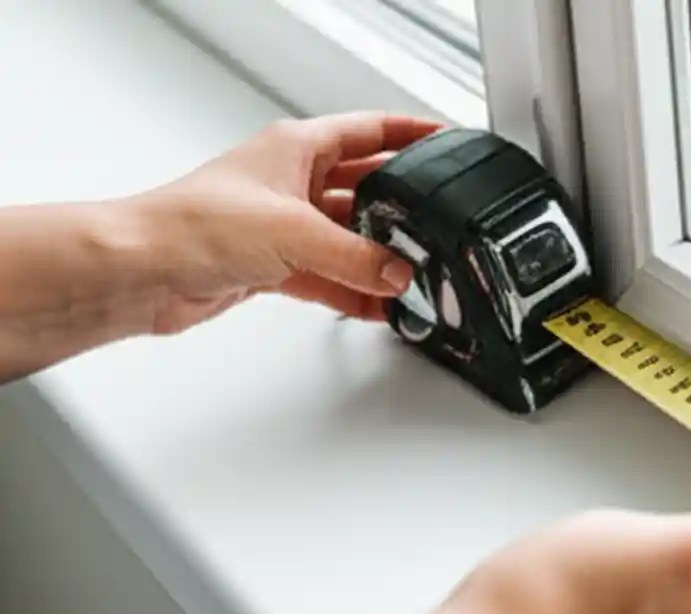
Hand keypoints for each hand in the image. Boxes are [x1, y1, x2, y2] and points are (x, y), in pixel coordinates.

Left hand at [127, 112, 441, 332]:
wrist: (140, 272)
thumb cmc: (191, 225)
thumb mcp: (293, 232)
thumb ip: (354, 256)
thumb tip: (398, 272)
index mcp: (296, 148)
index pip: (370, 130)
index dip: (412, 134)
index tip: (448, 144)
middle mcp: (291, 182)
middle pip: (364, 188)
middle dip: (401, 207)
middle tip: (438, 223)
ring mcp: (282, 225)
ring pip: (348, 238)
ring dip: (377, 258)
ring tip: (414, 274)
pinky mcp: (272, 266)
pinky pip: (329, 276)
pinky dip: (354, 290)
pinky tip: (379, 305)